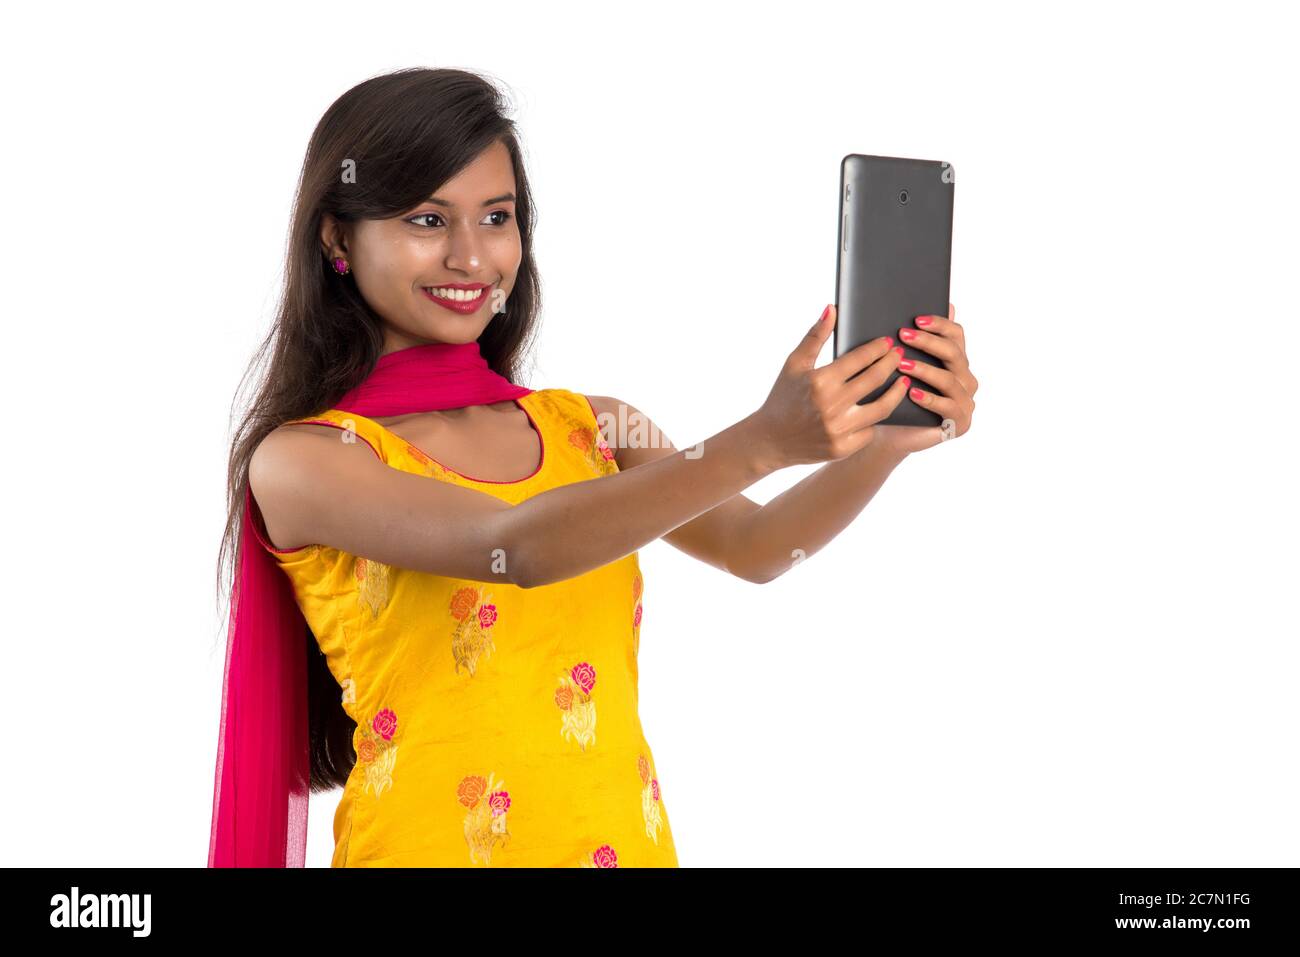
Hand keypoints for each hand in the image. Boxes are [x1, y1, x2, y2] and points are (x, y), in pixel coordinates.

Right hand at [749, 303, 908, 468]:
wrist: (770, 439)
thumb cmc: (783, 397)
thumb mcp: (795, 364)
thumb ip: (815, 336)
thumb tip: (832, 309)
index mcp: (820, 381)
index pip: (859, 359)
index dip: (878, 349)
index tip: (888, 343)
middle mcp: (831, 405)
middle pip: (875, 380)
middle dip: (892, 364)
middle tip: (900, 356)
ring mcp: (838, 429)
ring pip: (882, 408)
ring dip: (897, 392)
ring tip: (905, 381)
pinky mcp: (843, 448)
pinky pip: (871, 431)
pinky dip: (877, 418)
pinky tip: (883, 406)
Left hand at [872, 301, 978, 456]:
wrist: (887, 432)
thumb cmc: (892, 395)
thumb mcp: (897, 365)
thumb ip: (907, 339)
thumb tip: (912, 310)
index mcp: (954, 360)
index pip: (956, 334)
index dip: (939, 324)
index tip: (916, 318)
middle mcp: (964, 378)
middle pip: (954, 353)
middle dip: (928, 342)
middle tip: (903, 335)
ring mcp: (965, 400)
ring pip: (950, 379)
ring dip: (925, 369)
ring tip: (901, 365)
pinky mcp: (960, 422)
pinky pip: (949, 407)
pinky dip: (930, 399)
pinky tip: (912, 393)